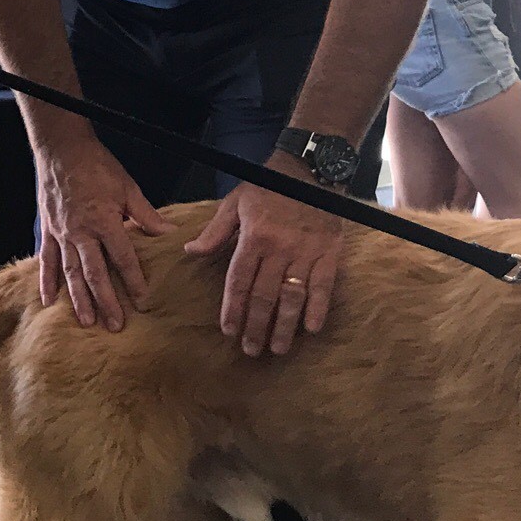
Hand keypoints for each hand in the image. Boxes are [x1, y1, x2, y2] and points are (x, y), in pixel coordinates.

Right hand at [33, 134, 171, 330]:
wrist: (61, 148)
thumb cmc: (97, 166)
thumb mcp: (127, 188)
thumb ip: (146, 215)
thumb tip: (169, 234)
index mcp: (104, 221)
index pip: (123, 258)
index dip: (134, 281)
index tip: (143, 301)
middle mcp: (81, 232)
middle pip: (95, 273)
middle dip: (106, 301)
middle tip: (115, 326)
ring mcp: (61, 233)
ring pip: (70, 272)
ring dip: (79, 298)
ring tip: (87, 321)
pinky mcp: (47, 230)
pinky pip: (46, 259)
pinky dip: (46, 280)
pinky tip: (48, 300)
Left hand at [185, 171, 344, 356]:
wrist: (309, 170)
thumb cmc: (268, 186)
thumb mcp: (236, 202)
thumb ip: (215, 231)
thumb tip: (190, 251)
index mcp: (254, 236)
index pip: (239, 281)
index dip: (233, 308)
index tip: (229, 331)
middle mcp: (279, 247)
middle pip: (264, 295)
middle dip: (256, 326)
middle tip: (251, 350)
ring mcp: (306, 251)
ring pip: (293, 296)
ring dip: (285, 326)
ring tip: (277, 348)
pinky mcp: (329, 252)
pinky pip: (324, 286)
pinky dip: (318, 308)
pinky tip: (312, 329)